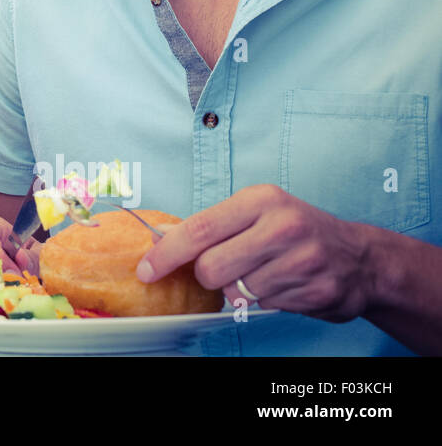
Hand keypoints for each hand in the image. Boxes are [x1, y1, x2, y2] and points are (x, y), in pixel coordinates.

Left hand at [136, 184, 374, 320]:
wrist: (360, 257)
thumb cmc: (296, 230)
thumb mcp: (256, 212)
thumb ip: (213, 225)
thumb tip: (162, 239)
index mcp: (261, 200)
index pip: (199, 229)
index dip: (166, 253)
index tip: (146, 270)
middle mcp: (282, 226)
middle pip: (210, 269)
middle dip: (208, 276)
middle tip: (227, 267)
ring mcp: (302, 261)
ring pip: (236, 293)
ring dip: (241, 290)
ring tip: (265, 272)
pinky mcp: (316, 292)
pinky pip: (264, 307)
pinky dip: (266, 300)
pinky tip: (285, 284)